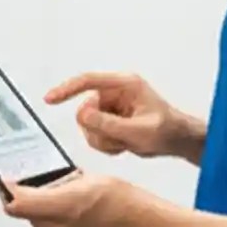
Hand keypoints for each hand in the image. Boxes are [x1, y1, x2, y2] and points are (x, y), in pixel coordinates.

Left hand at [3, 172, 149, 226]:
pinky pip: (53, 220)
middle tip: (44, 173)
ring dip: (45, 197)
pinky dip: (56, 207)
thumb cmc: (119, 203)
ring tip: (67, 184)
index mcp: (52, 219)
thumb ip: (43, 190)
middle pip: (25, 207)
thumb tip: (13, 190)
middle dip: (31, 188)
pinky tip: (75, 196)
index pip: (14, 203)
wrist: (141, 222)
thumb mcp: (79, 184)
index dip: (8, 185)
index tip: (6, 172)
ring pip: (40, 211)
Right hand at [45, 72, 202, 160]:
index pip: (88, 81)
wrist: (176, 141)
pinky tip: (124, 146)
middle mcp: (114, 93)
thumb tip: (81, 116)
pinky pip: (93, 135)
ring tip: (126, 143)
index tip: (50, 99)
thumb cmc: (166, 130)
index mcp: (124, 84)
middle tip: (119, 140)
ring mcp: (110, 107)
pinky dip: (106, 145)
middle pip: (85, 111)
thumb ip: (108, 124)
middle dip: (99, 131)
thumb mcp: (138, 131)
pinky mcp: (108, 120)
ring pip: (87, 127)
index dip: (67, 89)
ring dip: (104, 140)